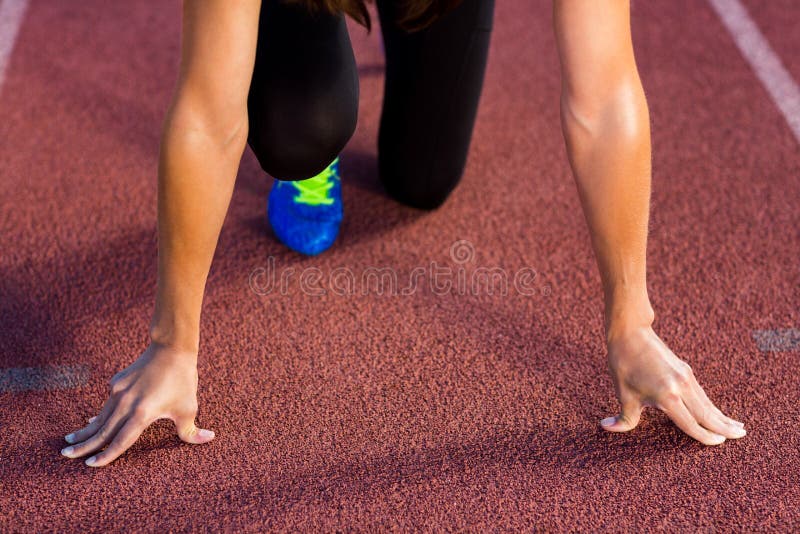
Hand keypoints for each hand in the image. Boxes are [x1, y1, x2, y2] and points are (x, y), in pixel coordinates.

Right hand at [61, 343, 214, 465]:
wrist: (171, 349)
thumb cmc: (182, 381)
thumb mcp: (189, 408)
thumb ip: (192, 430)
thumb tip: (209, 438)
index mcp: (142, 413)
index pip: (120, 441)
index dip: (106, 455)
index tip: (91, 465)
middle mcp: (126, 404)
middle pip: (101, 431)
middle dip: (84, 446)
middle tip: (66, 456)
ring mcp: (119, 391)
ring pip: (100, 417)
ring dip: (86, 431)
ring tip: (70, 442)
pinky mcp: (117, 382)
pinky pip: (107, 404)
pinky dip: (100, 415)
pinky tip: (94, 421)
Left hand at [602, 326, 744, 444]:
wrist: (631, 334)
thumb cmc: (624, 365)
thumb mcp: (623, 394)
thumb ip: (623, 417)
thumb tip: (606, 427)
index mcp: (668, 397)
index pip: (691, 424)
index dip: (705, 437)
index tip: (719, 444)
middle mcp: (682, 388)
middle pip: (707, 414)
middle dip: (724, 427)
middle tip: (741, 435)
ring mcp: (686, 377)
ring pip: (707, 403)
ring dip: (721, 415)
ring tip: (737, 426)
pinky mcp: (685, 370)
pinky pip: (701, 393)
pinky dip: (710, 404)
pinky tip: (715, 410)